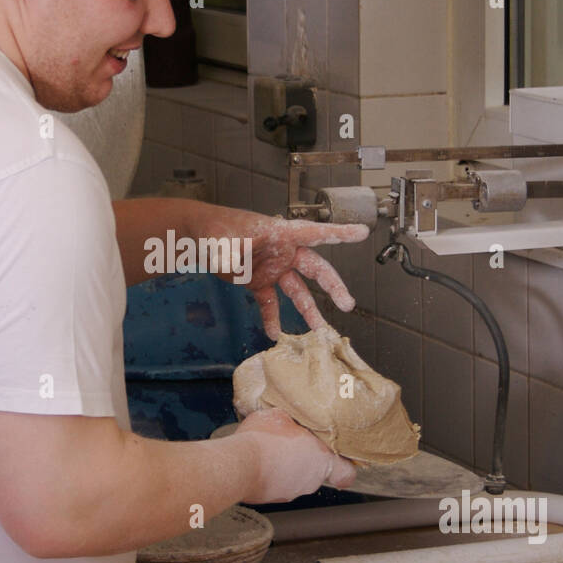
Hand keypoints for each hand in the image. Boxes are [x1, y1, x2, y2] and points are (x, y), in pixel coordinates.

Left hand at [201, 205, 369, 337]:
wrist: (199, 237)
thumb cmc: (215, 229)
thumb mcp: (223, 238)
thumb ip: (229, 251)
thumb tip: (230, 261)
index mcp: (281, 234)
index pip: (315, 232)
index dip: (340, 233)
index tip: (363, 232)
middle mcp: (283, 251)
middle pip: (316, 268)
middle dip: (333, 286)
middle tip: (347, 304)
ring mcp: (273, 267)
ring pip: (298, 290)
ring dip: (309, 309)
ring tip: (319, 330)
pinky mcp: (259, 281)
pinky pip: (271, 302)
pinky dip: (273, 317)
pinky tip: (275, 333)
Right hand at [234, 409, 357, 503]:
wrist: (239, 464)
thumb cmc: (265, 439)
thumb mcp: (281, 415)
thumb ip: (294, 420)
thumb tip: (291, 417)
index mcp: (322, 459)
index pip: (346, 472)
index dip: (343, 466)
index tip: (338, 459)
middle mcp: (311, 480)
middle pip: (317, 471)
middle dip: (306, 458)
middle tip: (292, 444)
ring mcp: (292, 492)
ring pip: (296, 478)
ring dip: (287, 467)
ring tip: (271, 451)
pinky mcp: (273, 498)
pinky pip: (277, 486)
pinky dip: (271, 476)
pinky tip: (260, 462)